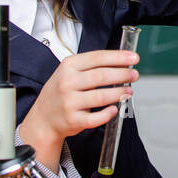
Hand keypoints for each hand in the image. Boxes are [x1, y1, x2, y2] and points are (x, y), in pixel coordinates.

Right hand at [21, 50, 138, 144]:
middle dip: (123, 75)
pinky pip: (95, 118)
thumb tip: (121, 63)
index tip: (133, 58)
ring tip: (128, 91)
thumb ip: (91, 66)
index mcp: (68, 66)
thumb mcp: (69, 72)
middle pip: (102, 76)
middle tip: (134, 75)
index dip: (119, 57)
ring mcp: (69, 102)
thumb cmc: (60, 92)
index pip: (98, 58)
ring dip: (119, 93)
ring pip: (101, 97)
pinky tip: (114, 109)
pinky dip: (108, 114)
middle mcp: (67, 83)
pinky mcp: (73, 120)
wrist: (43, 117)